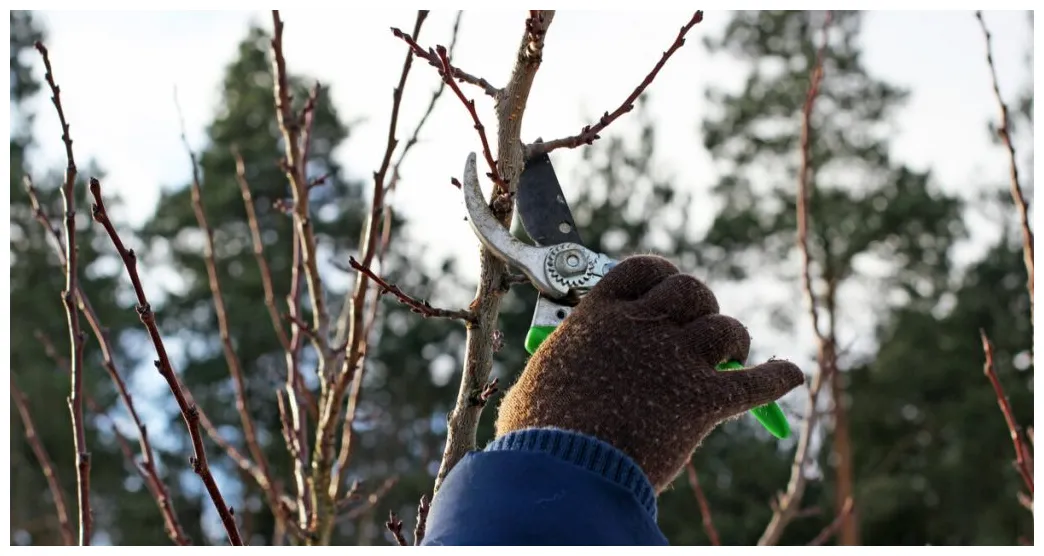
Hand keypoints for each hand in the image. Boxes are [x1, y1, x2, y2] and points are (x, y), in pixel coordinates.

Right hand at [495, 255, 804, 491]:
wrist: (564, 468)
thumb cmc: (539, 432)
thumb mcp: (538, 382)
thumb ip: (559, 366)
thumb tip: (552, 381)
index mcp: (600, 316)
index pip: (642, 269)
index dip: (662, 274)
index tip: (667, 287)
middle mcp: (642, 327)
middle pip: (690, 290)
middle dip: (700, 304)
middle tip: (698, 328)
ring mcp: (676, 360)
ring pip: (725, 328)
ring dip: (733, 339)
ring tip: (732, 355)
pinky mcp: (703, 399)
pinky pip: (756, 381)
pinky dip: (776, 377)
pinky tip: (790, 375)